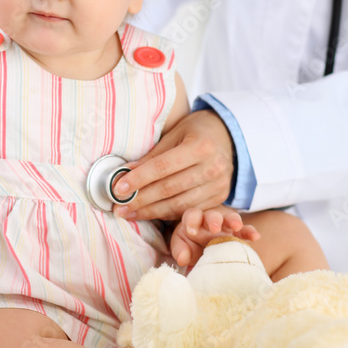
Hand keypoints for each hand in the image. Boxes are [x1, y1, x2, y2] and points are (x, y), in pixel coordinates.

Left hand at [112, 109, 234, 220]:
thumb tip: (125, 174)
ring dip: (150, 212)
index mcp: (200, 146)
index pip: (163, 167)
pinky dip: (167, 215)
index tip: (118, 189)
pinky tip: (150, 214)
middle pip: (169, 189)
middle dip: (141, 200)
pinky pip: (189, 210)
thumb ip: (152, 156)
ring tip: (129, 214)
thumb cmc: (196, 132)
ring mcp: (219, 185)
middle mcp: (212, 168)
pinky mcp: (220, 198)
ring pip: (179, 205)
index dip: (139, 179)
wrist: (230, 137)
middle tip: (119, 207)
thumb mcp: (174, 135)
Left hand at [170, 206, 259, 268]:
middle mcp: (210, 219)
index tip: (191, 231)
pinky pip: (245, 231)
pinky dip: (250, 232)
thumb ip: (180, 251)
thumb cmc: (190, 245)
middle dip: (214, 220)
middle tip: (215, 228)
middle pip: (213, 215)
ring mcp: (225, 225)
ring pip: (231, 218)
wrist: (203, 250)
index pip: (192, 215)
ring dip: (234, 221)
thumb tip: (182, 259)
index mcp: (194, 220)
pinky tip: (255, 236)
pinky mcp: (237, 234)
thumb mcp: (182, 247)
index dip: (191, 221)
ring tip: (237, 227)